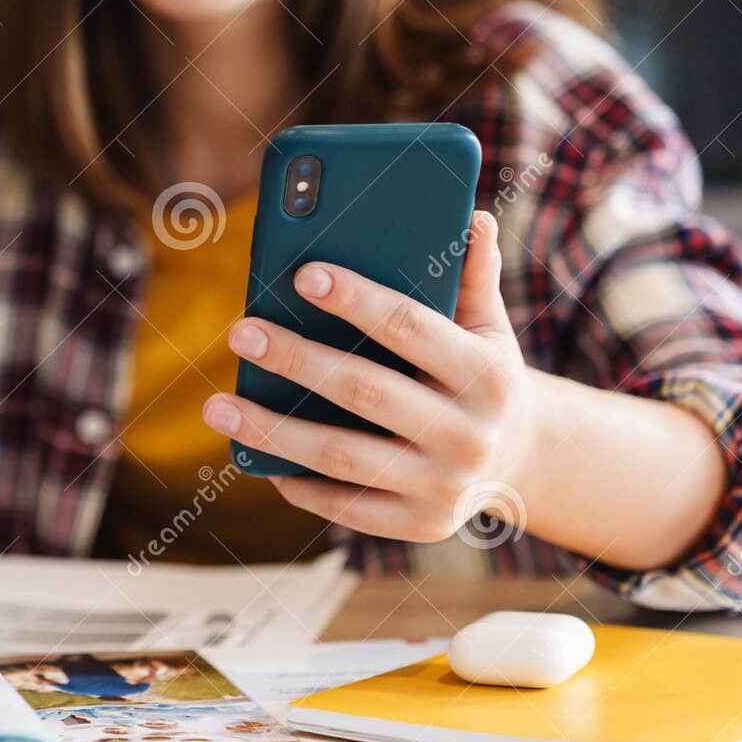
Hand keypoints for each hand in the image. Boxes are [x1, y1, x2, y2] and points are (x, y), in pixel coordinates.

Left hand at [202, 211, 536, 541]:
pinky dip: (297, 482)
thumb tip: (474, 216)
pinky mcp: (420, 525)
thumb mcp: (490, 327)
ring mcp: (443, 486)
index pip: (411, 327)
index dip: (356, 299)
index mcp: (486, 374)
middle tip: (240, 334)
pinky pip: (345, 506)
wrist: (524, 460)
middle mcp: (468, 434)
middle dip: (296, 360)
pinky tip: (255, 455)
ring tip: (217, 405)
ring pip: (342, 456)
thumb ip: (474, 276)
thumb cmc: (483, 375)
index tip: (302, 274)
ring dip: (272, 430)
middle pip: (365, 392)